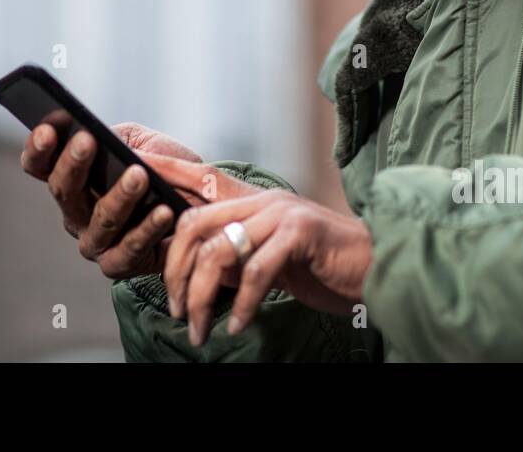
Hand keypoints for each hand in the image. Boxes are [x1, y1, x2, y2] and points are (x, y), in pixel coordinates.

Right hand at [20, 118, 200, 278]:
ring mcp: (95, 241)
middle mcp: (75, 212)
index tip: (47, 130)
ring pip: (100, 220)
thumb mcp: (141, 142)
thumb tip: (107, 141)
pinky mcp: (120, 264)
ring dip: (119, 197)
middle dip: (73, 163)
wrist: (200, 202)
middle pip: (62, 190)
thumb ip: (120, 139)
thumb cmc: (164, 169)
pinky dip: (148, 228)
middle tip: (87, 140)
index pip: (39, 165)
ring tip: (139, 175)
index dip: (37, 149)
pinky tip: (164, 210)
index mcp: (73, 178)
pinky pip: (130, 248)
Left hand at [161, 190, 372, 346]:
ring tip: (202, 328)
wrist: (378, 267)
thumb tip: (197, 275)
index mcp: (253, 202)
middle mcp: (263, 201)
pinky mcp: (301, 234)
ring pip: (219, 251)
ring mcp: (282, 214)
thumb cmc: (324, 267)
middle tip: (178, 310)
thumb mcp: (272, 260)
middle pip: (195, 225)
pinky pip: (256, 271)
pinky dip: (243, 304)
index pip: (196, 193)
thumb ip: (238, 257)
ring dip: (203, 296)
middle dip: (176, 271)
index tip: (144, 213)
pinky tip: (240, 324)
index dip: (167, 204)